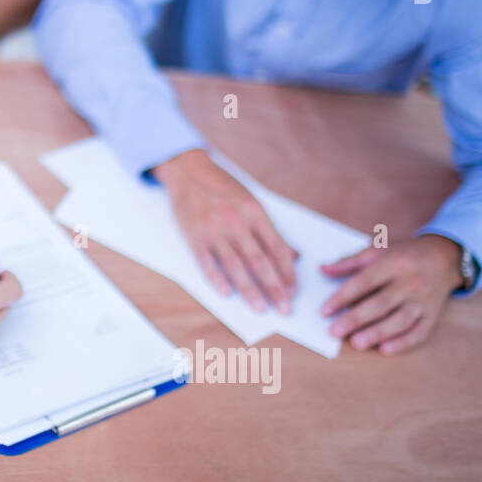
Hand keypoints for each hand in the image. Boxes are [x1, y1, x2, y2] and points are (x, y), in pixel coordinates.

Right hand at [155, 148, 298, 312]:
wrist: (188, 172)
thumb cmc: (223, 187)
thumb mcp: (252, 202)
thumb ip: (270, 230)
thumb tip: (293, 256)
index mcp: (255, 212)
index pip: (277, 248)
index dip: (288, 272)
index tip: (293, 291)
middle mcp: (236, 222)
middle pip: (260, 261)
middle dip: (274, 288)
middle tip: (285, 309)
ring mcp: (214, 230)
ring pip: (236, 266)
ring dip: (250, 290)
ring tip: (261, 308)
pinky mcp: (195, 237)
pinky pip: (208, 263)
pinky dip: (218, 280)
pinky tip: (228, 293)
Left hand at [319, 235, 462, 353]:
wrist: (444, 258)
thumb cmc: (404, 255)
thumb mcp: (377, 250)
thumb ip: (350, 262)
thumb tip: (323, 269)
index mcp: (393, 264)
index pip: (364, 282)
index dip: (342, 297)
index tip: (324, 311)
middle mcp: (410, 283)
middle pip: (381, 304)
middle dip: (356, 319)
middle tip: (335, 332)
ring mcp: (423, 301)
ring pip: (400, 320)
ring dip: (377, 333)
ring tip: (356, 343)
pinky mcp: (432, 315)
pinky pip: (419, 332)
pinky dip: (402, 343)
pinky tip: (385, 349)